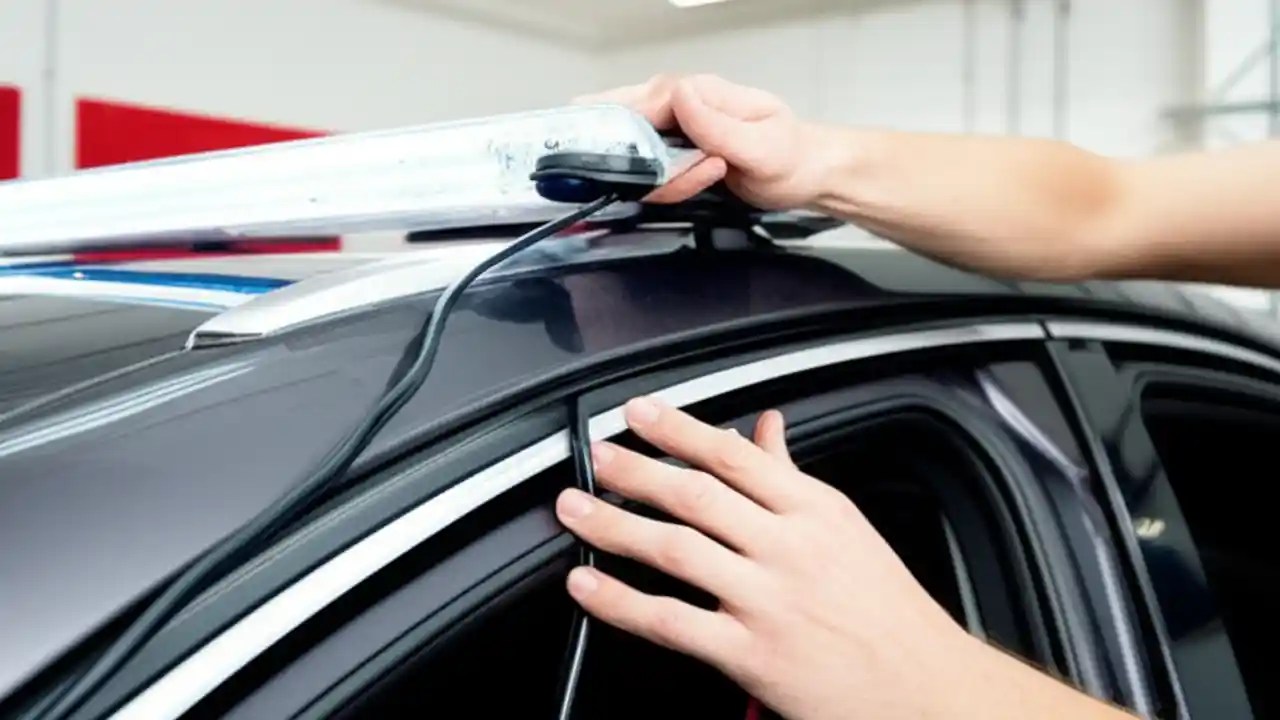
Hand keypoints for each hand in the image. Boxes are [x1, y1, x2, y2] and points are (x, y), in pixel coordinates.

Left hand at [555, 396, 1139, 719]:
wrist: (929, 689)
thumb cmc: (889, 612)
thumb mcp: (847, 530)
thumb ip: (793, 477)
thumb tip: (764, 429)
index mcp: (815, 511)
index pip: (736, 455)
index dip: (679, 428)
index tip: (638, 412)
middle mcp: (789, 550)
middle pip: (697, 495)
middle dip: (634, 470)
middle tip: (595, 456)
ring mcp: (769, 602)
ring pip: (676, 550)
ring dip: (614, 525)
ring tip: (575, 509)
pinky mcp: (751, 655)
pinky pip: (671, 622)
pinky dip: (621, 602)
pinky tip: (588, 586)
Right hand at [573, 74, 831, 209]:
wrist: (806, 175)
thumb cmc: (790, 159)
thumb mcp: (759, 147)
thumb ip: (716, 125)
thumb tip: (677, 94)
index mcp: (701, 90)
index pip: (644, 104)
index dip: (644, 140)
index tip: (669, 168)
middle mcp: (680, 103)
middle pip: (631, 128)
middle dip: (649, 165)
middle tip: (688, 180)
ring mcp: (674, 127)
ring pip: (638, 155)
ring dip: (666, 179)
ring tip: (711, 177)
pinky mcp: (674, 150)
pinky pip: (651, 170)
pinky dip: (670, 185)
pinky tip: (702, 183)